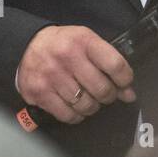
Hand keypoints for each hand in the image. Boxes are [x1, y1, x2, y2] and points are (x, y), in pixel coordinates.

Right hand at [17, 25, 134, 123]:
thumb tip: (129, 94)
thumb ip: (109, 65)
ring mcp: (52, 76)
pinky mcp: (39, 93)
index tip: (124, 84)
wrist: (28, 45)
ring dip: (92, 107)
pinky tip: (74, 106)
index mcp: (84, 41)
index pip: (115, 65)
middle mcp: (67, 57)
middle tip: (104, 94)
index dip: (125, 79)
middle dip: (108, 96)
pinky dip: (76, 116)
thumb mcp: (88, 43)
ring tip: (88, 98)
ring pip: (86, 106)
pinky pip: (68, 116)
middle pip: (102, 90)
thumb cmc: (64, 45)